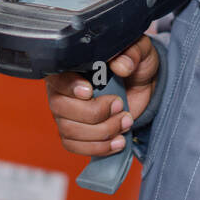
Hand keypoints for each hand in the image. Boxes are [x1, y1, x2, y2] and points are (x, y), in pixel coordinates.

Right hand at [44, 36, 159, 156]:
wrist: (142, 86)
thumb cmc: (134, 63)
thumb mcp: (139, 51)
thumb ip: (132, 53)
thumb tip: (122, 65)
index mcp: (71, 65)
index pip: (58, 77)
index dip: (70, 86)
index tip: (89, 91)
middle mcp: (62, 90)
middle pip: (60, 108)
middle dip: (94, 112)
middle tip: (120, 105)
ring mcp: (66, 113)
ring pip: (69, 130)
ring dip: (101, 132)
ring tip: (126, 122)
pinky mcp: (76, 133)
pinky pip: (75, 146)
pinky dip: (98, 148)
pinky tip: (118, 141)